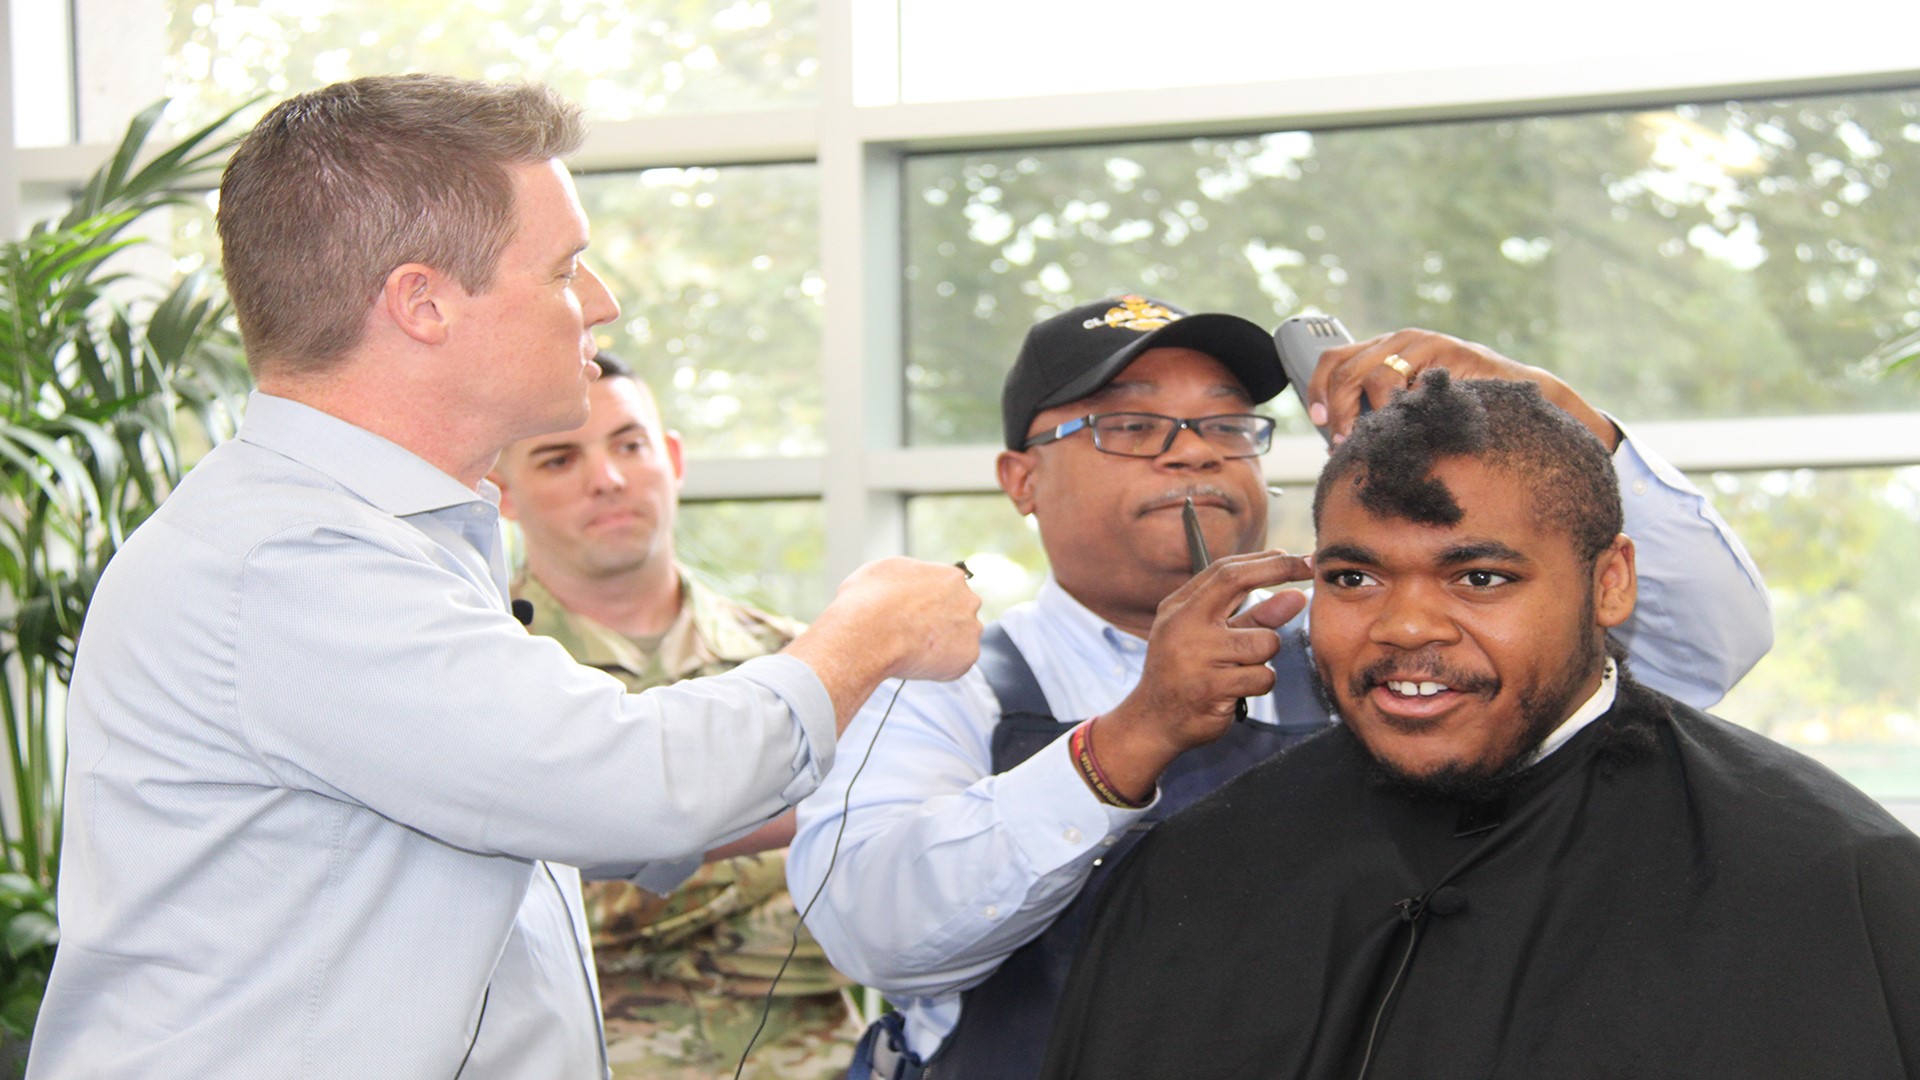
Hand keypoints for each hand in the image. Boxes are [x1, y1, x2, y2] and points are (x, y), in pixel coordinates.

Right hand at [785, 557, 981, 731]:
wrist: (869, 634)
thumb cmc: (868, 601)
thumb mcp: (882, 570)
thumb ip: (906, 575)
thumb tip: (905, 585)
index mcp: (950, 576)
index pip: (948, 589)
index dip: (929, 603)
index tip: (915, 614)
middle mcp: (968, 599)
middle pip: (959, 613)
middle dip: (942, 623)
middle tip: (915, 634)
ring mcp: (971, 629)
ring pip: (960, 639)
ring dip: (942, 645)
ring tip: (912, 650)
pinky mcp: (968, 656)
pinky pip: (956, 663)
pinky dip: (939, 667)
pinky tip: (917, 662)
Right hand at [1090, 550, 1312, 800]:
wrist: (1153, 722)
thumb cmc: (1186, 673)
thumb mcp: (1212, 638)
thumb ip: (1254, 617)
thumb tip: (1297, 595)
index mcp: (1179, 608)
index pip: (1224, 570)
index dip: (1264, 560)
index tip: (1296, 557)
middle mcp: (1183, 625)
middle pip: (1236, 581)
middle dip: (1279, 569)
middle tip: (1309, 568)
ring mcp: (1195, 656)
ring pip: (1263, 641)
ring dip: (1267, 654)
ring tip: (1243, 668)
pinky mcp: (1210, 688)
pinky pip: (1262, 676)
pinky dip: (1260, 683)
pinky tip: (1238, 689)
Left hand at [1306, 328, 1618, 449]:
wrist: (1512, 397)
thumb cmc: (1454, 409)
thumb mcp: (1408, 407)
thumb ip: (1375, 415)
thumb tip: (1335, 446)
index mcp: (1383, 350)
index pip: (1332, 361)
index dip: (1317, 390)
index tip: (1318, 420)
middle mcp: (1398, 341)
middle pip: (1345, 371)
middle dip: (1340, 413)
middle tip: (1344, 442)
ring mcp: (1423, 343)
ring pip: (1375, 377)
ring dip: (1368, 416)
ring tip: (1375, 440)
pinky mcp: (1447, 352)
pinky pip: (1411, 383)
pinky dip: (1403, 409)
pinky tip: (1411, 426)